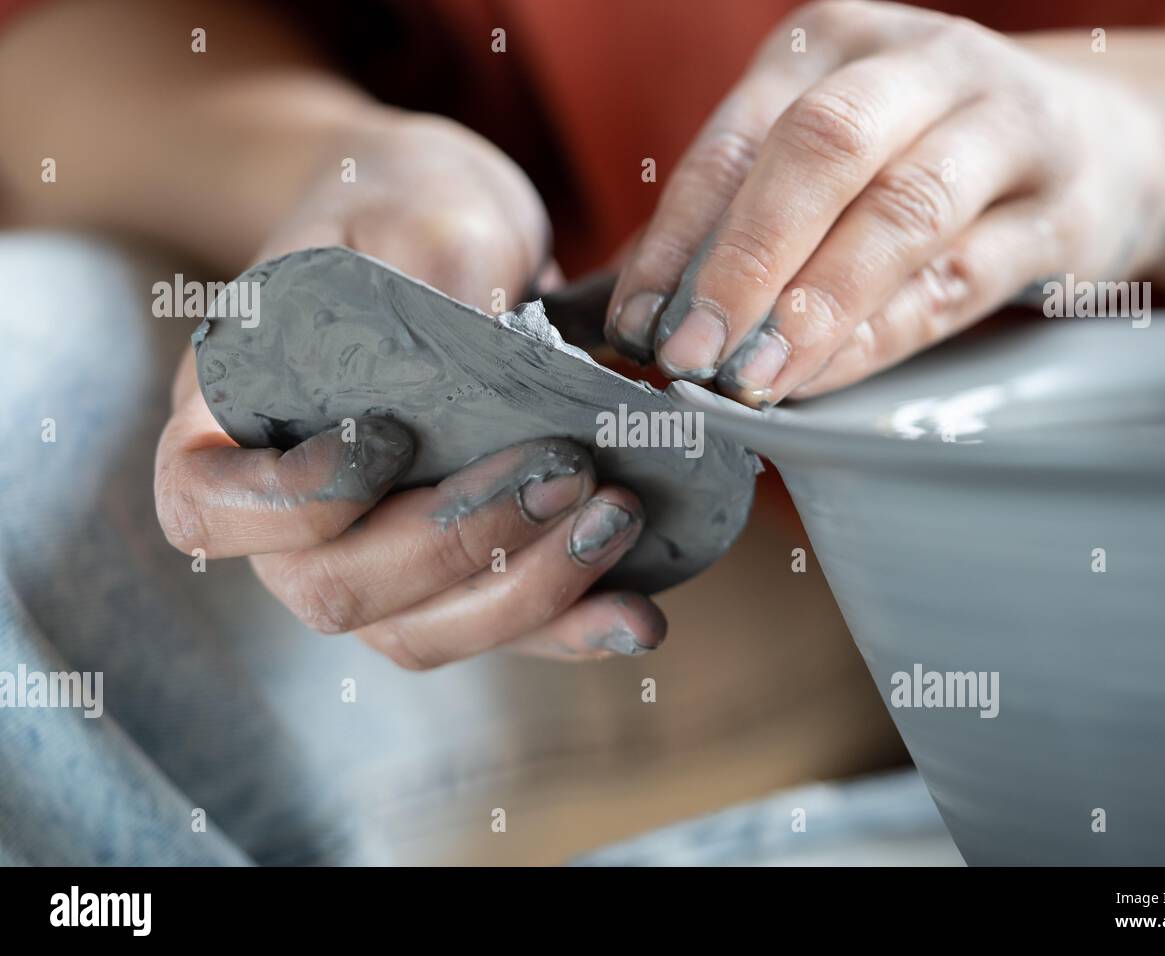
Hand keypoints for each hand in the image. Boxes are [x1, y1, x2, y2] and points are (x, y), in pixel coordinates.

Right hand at [155, 113, 666, 666]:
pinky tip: (638, 614)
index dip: (293, 503)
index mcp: (233, 419)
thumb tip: (500, 372)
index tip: (393, 434)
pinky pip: (499, 629)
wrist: (447, 232)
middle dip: (460, 545)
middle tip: (566, 468)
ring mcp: (375, 552)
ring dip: (527, 594)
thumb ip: (434, 278)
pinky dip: (571, 628)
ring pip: (421, 634)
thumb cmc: (402, 207)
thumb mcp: (411, 207)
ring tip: (616, 516)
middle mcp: (292, 511)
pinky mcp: (459, 571)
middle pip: (336, 592)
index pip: (205, 508)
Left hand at [605, 1, 1164, 405]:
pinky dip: (880, 334)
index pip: (738, 139)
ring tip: (754, 375)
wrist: (1111, 142)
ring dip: (815, 305)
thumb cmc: (928, 150)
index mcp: (836, 41)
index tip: (635, 322)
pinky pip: (959, 279)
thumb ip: (743, 209)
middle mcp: (922, 63)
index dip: (677, 237)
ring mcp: (1006, 127)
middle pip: (820, 149)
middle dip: (744, 259)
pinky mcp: (1063, 211)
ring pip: (900, 211)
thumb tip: (642, 306)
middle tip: (691, 351)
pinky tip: (824, 374)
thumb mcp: (836, 147)